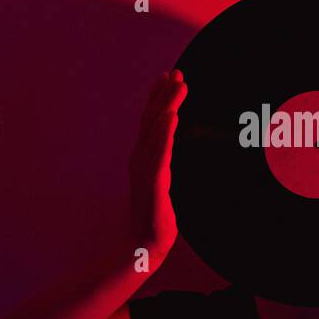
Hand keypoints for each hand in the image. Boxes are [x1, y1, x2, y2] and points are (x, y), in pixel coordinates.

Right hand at [128, 69, 187, 259]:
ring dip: (167, 105)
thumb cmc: (156, 217)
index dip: (158, 97)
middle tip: (177, 72)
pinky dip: (165, 133)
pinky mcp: (153, 183)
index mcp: (143, 158)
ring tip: (178, 85)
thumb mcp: (166, 185)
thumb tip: (179, 151)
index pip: (150, 122)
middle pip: (152, 119)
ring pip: (155, 130)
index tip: (168, 76)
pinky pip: (160, 153)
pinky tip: (172, 117)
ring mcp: (144, 169)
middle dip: (164, 94)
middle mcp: (140, 159)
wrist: (144, 245)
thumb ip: (168, 166)